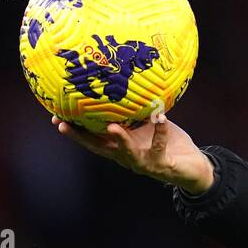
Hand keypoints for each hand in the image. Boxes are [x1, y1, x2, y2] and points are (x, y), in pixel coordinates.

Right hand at [52, 111, 214, 193]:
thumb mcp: (148, 123)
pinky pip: (159, 147)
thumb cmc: (166, 141)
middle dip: (81, 137)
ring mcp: (143, 162)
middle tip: (64, 125)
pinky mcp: (162, 165)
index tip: (55, 117)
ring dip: (120, 140)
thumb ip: (136, 109)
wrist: (192, 166)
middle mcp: (126, 156)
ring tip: (112, 127)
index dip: (74, 129)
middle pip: (100, 148)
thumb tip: (124, 81)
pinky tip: (161, 118)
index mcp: (120, 145)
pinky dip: (160, 133)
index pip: (92, 137)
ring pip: (127, 153)